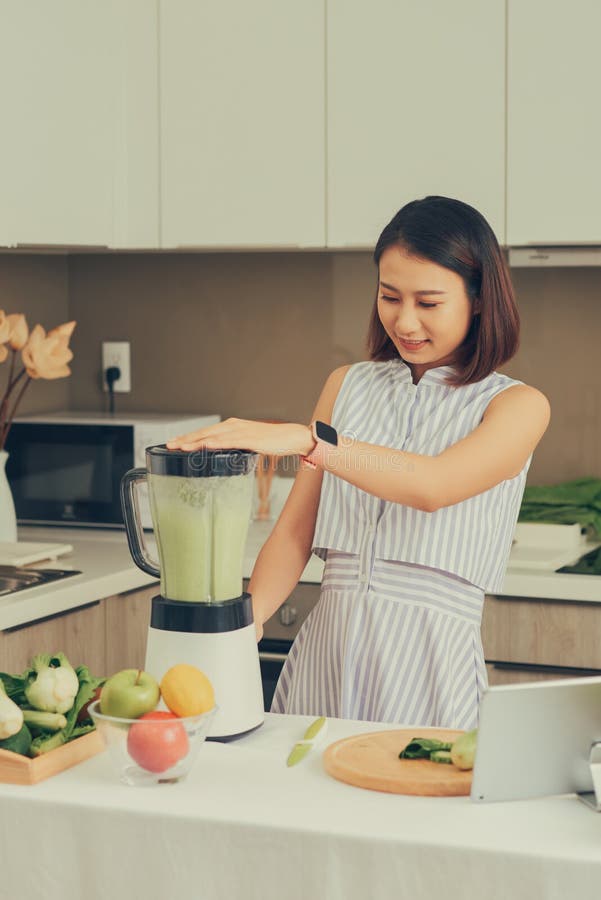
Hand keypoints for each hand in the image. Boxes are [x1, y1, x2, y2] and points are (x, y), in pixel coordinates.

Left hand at [166, 417, 315, 456]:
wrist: (292, 437)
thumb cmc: (273, 441)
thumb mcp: (249, 443)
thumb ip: (235, 446)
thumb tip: (223, 454)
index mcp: (232, 427)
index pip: (206, 432)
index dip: (190, 437)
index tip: (175, 442)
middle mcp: (234, 426)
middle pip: (205, 432)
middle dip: (186, 438)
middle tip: (170, 444)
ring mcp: (241, 431)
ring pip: (213, 436)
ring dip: (196, 441)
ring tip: (181, 446)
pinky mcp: (250, 439)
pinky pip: (230, 441)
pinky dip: (216, 443)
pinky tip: (206, 446)